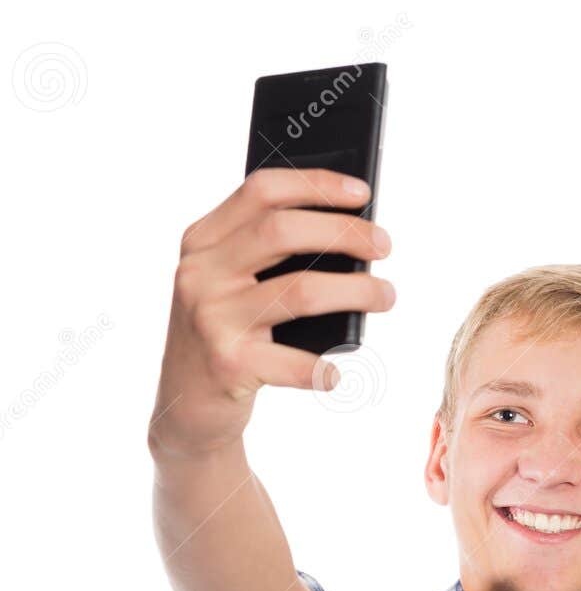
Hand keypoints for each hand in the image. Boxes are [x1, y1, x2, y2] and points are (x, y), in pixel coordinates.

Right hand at [149, 167, 394, 457]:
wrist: (184, 406)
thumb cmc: (226, 335)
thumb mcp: (231, 284)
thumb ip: (268, 255)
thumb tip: (351, 233)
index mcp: (203, 242)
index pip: (261, 191)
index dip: (315, 184)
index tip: (362, 192)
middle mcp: (200, 273)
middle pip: (282, 231)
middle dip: (345, 232)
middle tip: (384, 245)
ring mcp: (211, 318)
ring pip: (300, 291)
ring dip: (356, 291)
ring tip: (386, 295)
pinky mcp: (228, 364)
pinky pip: (294, 363)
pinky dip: (323, 368)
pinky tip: (336, 373)